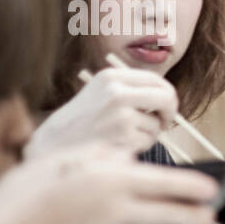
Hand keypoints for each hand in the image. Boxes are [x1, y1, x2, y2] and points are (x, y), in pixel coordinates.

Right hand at [0, 144, 219, 223]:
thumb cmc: (34, 184)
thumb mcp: (74, 157)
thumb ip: (107, 157)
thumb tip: (130, 159)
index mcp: (114, 176)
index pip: (166, 180)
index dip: (193, 185)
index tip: (212, 186)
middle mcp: (119, 203)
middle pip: (171, 208)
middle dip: (195, 211)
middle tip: (214, 210)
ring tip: (196, 222)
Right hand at [25, 67, 178, 157]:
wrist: (54, 144)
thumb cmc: (82, 121)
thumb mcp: (100, 94)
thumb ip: (130, 90)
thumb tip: (168, 96)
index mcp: (111, 77)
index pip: (156, 79)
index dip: (167, 94)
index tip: (166, 106)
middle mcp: (116, 92)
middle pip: (166, 97)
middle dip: (170, 111)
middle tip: (164, 122)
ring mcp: (120, 114)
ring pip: (156, 124)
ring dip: (148, 133)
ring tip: (122, 136)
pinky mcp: (123, 135)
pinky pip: (149, 140)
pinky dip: (141, 145)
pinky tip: (119, 145)